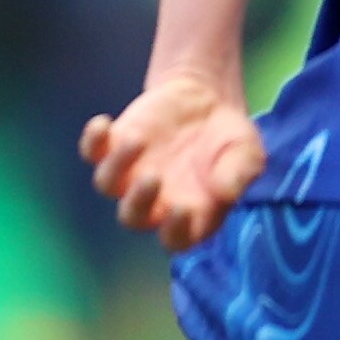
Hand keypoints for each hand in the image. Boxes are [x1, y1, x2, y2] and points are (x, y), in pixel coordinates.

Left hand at [79, 68, 264, 251]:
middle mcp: (155, 201)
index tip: (182, 208)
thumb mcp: (247, 152)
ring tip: (138, 140)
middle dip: (138, 202)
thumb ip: (241, 172)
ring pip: (107, 185)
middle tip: (153, 176)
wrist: (207, 101)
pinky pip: (92, 152)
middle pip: (133, 218)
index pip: (176, 238)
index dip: (174, 231)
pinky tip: (103, 123)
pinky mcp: (115, 146)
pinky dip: (92, 140)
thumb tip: (229, 191)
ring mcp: (130, 174)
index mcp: (191, 213)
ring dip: (117, 166)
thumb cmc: (230, 139)